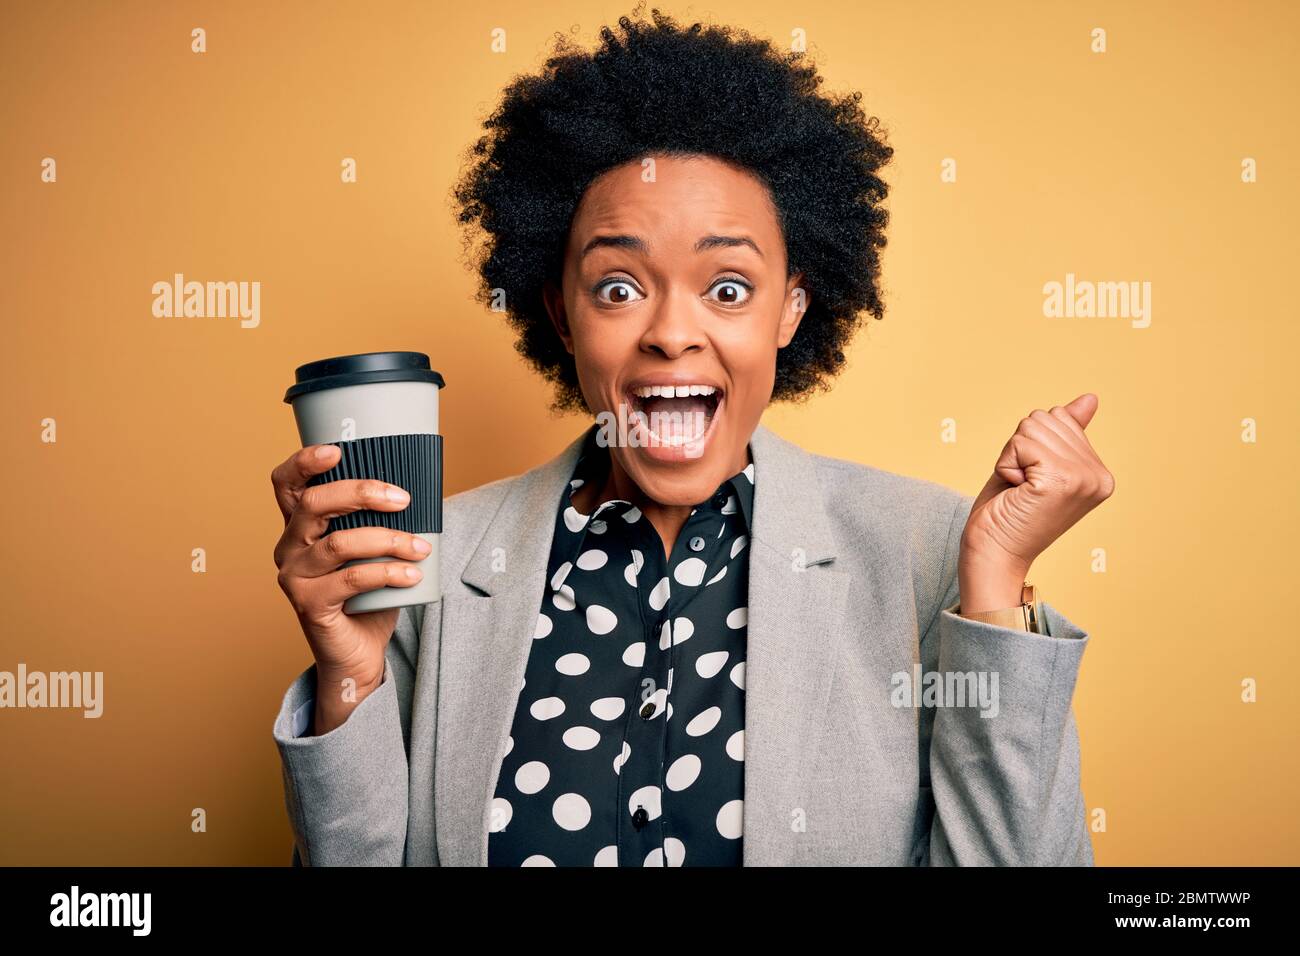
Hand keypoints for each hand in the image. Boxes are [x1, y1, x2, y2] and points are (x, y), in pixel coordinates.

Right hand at [271, 443, 428, 731]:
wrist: (358, 652)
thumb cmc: (368, 594)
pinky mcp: (309, 604)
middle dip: (362, 493)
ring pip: (340, 543)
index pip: (286, 484)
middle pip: (313, 504)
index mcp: (298, 526)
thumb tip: (421, 486)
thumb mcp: (372, 549)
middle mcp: (288, 547)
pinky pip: (351, 579)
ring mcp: (294, 577)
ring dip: (388, 540)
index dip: (305, 461)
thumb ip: (379, 520)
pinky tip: (413, 574)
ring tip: (421, 547)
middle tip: (403, 499)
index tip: (337, 449)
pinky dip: (388, 572)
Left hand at [958, 393, 1114, 612]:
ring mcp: (1082, 478)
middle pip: (1044, 419)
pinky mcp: (1059, 480)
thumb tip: (1091, 398)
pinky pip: (1020, 443)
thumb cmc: (1008, 513)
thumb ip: (1065, 433)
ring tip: (1018, 490)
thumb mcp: (1037, 465)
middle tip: (1022, 487)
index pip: (1060, 418)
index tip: (1032, 481)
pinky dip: (1005, 464)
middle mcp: (1099, 476)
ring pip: (1031, 428)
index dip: (1030, 444)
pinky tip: (1014, 491)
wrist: (993, 555)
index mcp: (1100, 473)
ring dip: (1012, 457)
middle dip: (1020, 449)